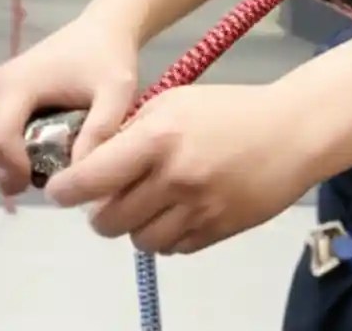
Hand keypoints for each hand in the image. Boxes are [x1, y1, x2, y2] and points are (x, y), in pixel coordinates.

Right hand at [0, 15, 139, 199]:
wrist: (98, 31)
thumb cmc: (107, 60)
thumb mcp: (117, 94)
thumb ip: (100, 131)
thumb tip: (76, 176)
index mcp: (13, 86)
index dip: (19, 173)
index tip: (56, 181)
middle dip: (20, 174)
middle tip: (60, 174)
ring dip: (16, 167)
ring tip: (56, 160)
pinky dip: (13, 155)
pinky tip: (44, 149)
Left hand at [42, 82, 319, 254]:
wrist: (292, 132)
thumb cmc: (228, 110)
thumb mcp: (172, 102)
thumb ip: (130, 132)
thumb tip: (90, 163)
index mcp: (157, 139)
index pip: (91, 178)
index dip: (66, 189)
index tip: (59, 190)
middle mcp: (174, 177)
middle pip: (108, 221)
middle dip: (99, 213)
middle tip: (105, 200)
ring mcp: (198, 209)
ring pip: (139, 241)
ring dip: (133, 227)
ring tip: (145, 204)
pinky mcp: (218, 230)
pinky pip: (172, 248)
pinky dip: (165, 235)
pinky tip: (175, 211)